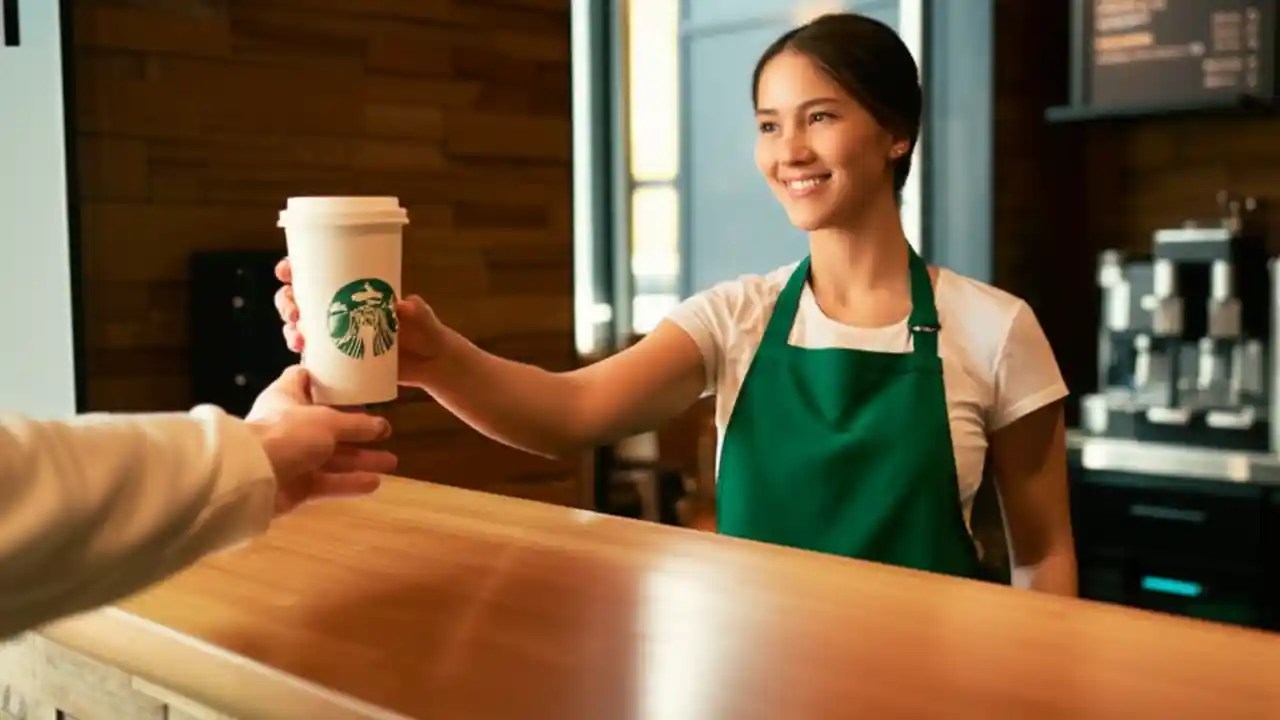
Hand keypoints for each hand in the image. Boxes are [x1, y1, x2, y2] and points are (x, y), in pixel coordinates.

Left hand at [246, 366, 398, 513]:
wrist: (254, 478)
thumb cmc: (288, 433)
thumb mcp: (328, 421)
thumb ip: (357, 424)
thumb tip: (382, 426)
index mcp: (287, 397)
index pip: (304, 379)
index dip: (327, 380)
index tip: (354, 382)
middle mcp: (289, 425)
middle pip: (328, 425)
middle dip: (358, 430)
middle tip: (386, 432)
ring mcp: (292, 457)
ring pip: (332, 457)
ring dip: (360, 460)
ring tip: (391, 463)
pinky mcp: (296, 485)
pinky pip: (327, 482)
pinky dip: (349, 483)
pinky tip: (374, 484)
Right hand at [274, 257, 446, 387]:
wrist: (431, 362)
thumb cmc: (426, 330)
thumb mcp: (422, 316)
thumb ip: (417, 310)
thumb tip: (404, 304)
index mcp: (353, 289)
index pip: (316, 272)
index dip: (293, 269)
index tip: (286, 270)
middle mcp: (339, 308)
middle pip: (298, 299)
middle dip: (286, 302)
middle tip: (295, 311)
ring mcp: (336, 334)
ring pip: (299, 326)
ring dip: (290, 329)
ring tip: (300, 337)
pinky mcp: (339, 358)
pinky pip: (312, 355)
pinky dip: (302, 353)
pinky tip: (303, 354)